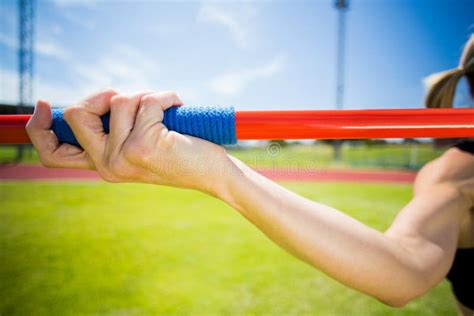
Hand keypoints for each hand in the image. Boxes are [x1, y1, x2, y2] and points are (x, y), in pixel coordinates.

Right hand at [26, 89, 237, 194]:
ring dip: (147, 95)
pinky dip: (167, 95)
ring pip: (120, 99)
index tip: (42, 104)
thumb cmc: (178, 154)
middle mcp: (107, 165)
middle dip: (104, 94)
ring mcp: (124, 156)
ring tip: (166, 110)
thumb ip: (114, 129)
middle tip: (133, 98)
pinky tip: (180, 107)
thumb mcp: (138, 144)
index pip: (53, 153)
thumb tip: (98, 98)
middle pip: (77, 113)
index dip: (39, 128)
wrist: (212, 175)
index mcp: (102, 165)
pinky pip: (149, 99)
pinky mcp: (145, 144)